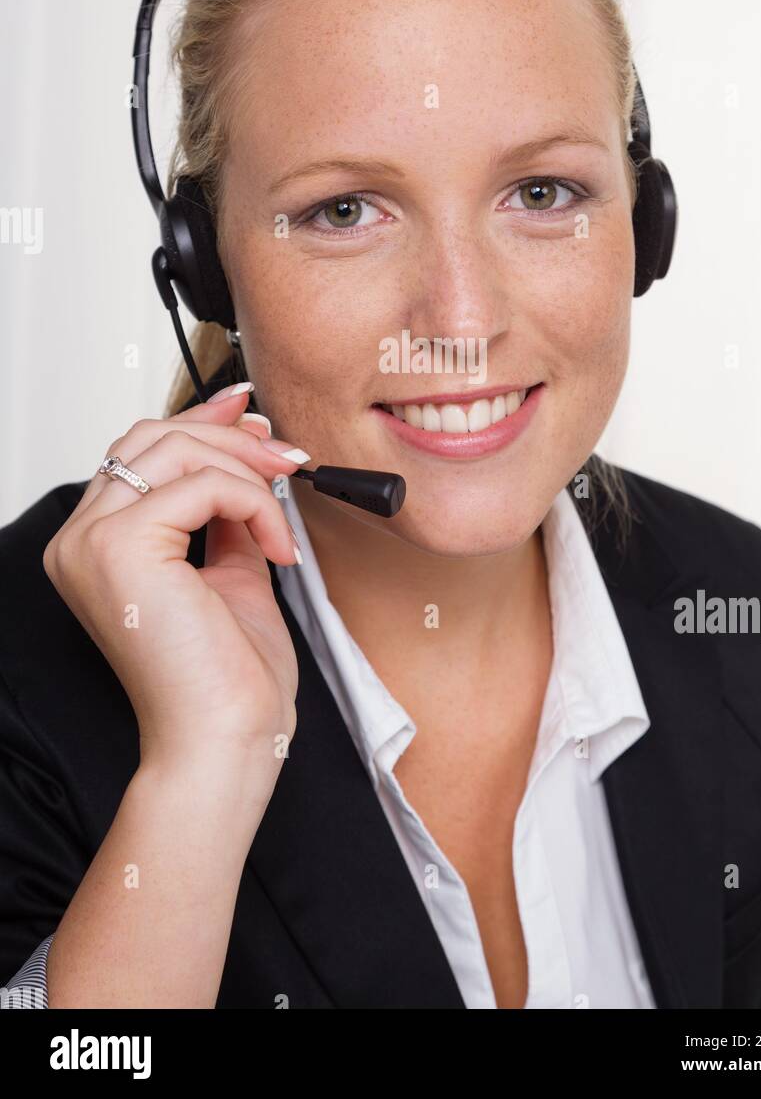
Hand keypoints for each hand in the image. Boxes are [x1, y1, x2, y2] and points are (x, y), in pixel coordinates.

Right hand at [43, 385, 308, 789]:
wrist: (226, 742)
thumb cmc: (228, 682)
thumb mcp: (231, 575)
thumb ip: (227, 518)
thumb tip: (250, 461)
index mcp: (93, 547)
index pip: (138, 454)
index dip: (199, 422)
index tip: (250, 414)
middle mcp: (78, 540)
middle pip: (154, 439)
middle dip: (231, 437)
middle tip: (287, 457)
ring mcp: (92, 542)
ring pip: (178, 450)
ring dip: (249, 471)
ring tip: (285, 511)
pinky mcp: (122, 547)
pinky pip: (204, 485)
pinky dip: (254, 503)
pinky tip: (278, 547)